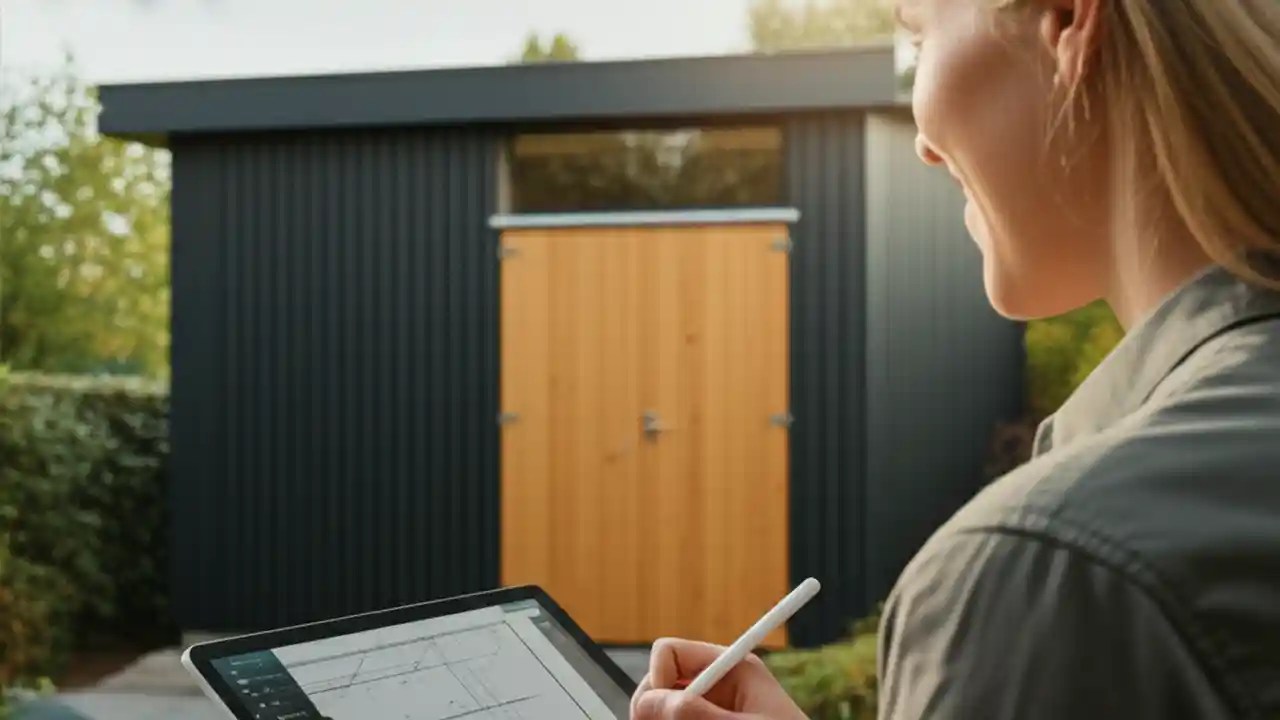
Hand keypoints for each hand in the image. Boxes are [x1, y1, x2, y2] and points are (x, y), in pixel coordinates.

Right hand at [630, 638, 807, 718]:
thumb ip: (693, 713)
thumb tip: (646, 701)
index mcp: (731, 670)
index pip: (669, 653)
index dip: (657, 680)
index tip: (662, 713)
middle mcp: (715, 690)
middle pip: (657, 689)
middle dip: (654, 714)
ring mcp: (709, 715)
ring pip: (661, 716)